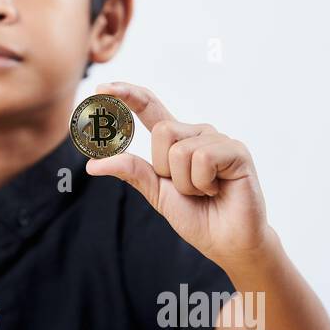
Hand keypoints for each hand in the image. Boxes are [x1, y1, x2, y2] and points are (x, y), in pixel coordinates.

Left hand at [85, 82, 271, 263]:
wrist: (228, 242)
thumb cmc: (197, 216)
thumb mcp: (156, 193)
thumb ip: (131, 172)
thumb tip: (94, 164)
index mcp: (177, 141)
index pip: (150, 108)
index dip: (128, 95)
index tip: (101, 87)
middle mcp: (198, 133)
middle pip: (162, 131)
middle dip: (165, 169)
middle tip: (187, 189)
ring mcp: (218, 139)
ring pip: (180, 149)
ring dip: (186, 182)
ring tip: (205, 192)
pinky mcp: (236, 150)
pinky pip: (202, 157)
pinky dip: (202, 182)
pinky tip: (218, 189)